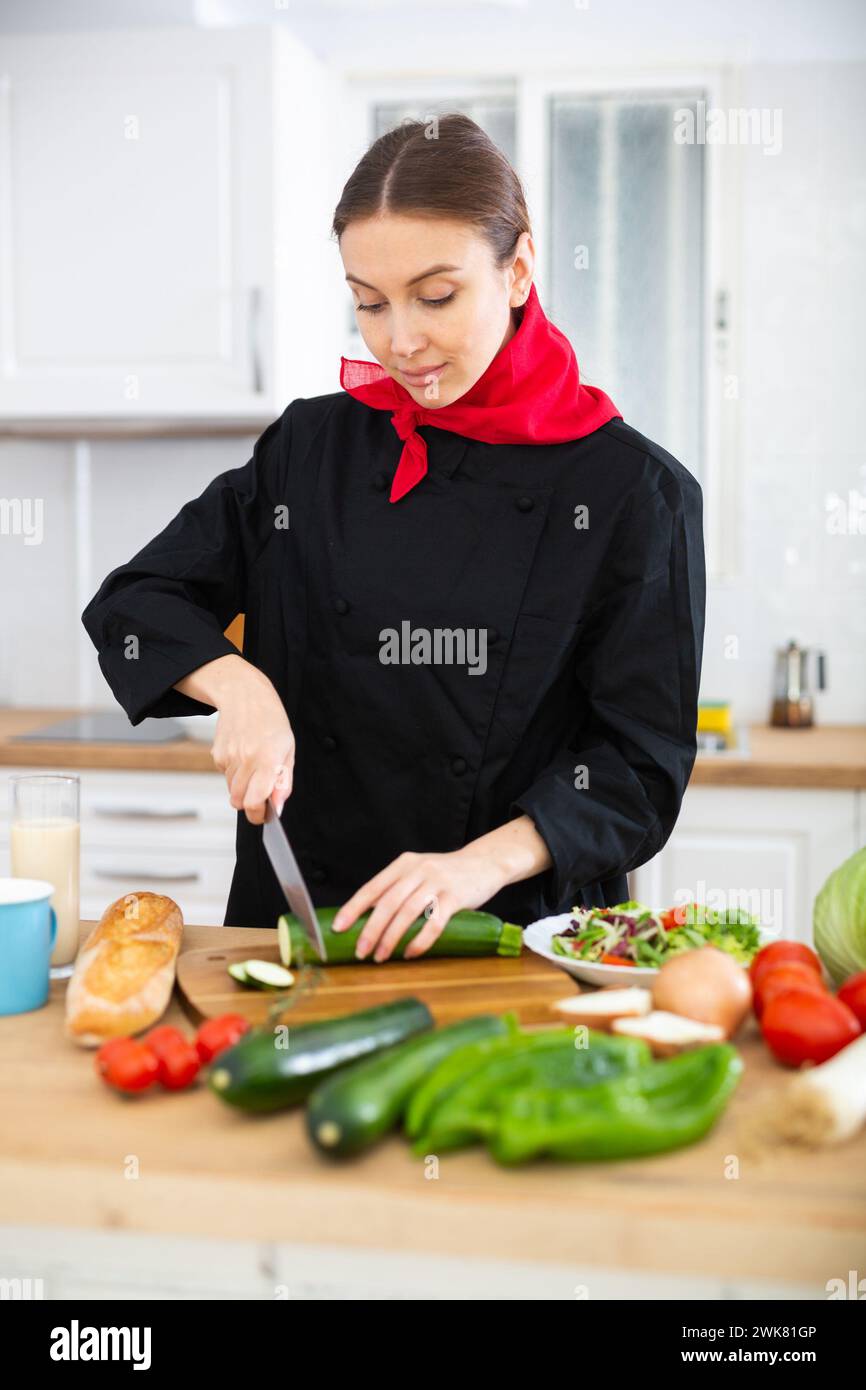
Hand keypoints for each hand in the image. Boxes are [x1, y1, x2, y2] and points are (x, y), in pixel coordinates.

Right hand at [205, 662, 295, 824]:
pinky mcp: (217, 755)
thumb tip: (278, 806)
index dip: (258, 815)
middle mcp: (246, 759)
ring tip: (254, 769)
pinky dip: (234, 774)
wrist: (245, 696)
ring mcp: (229, 757)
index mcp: (267, 759)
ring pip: (232, 791)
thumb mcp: (288, 749)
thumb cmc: (271, 721)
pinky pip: (225, 776)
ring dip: (242, 788)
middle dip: (250, 806)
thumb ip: (283, 782)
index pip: (255, 800)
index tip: (263, 817)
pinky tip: (243, 756)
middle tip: (261, 798)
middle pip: (239, 801)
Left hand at [331, 847, 506, 962]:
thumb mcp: (418, 872)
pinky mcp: (456, 897)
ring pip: (408, 913)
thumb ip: (397, 888)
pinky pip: (434, 923)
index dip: (353, 908)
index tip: (338, 928)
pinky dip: (420, 941)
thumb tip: (367, 918)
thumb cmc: (445, 874)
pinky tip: (410, 953)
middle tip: (360, 952)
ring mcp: (438, 882)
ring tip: (381, 957)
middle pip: (388, 903)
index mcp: (404, 864)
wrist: (485, 862)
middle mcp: (419, 870)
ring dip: (391, 938)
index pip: (373, 887)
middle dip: (370, 930)